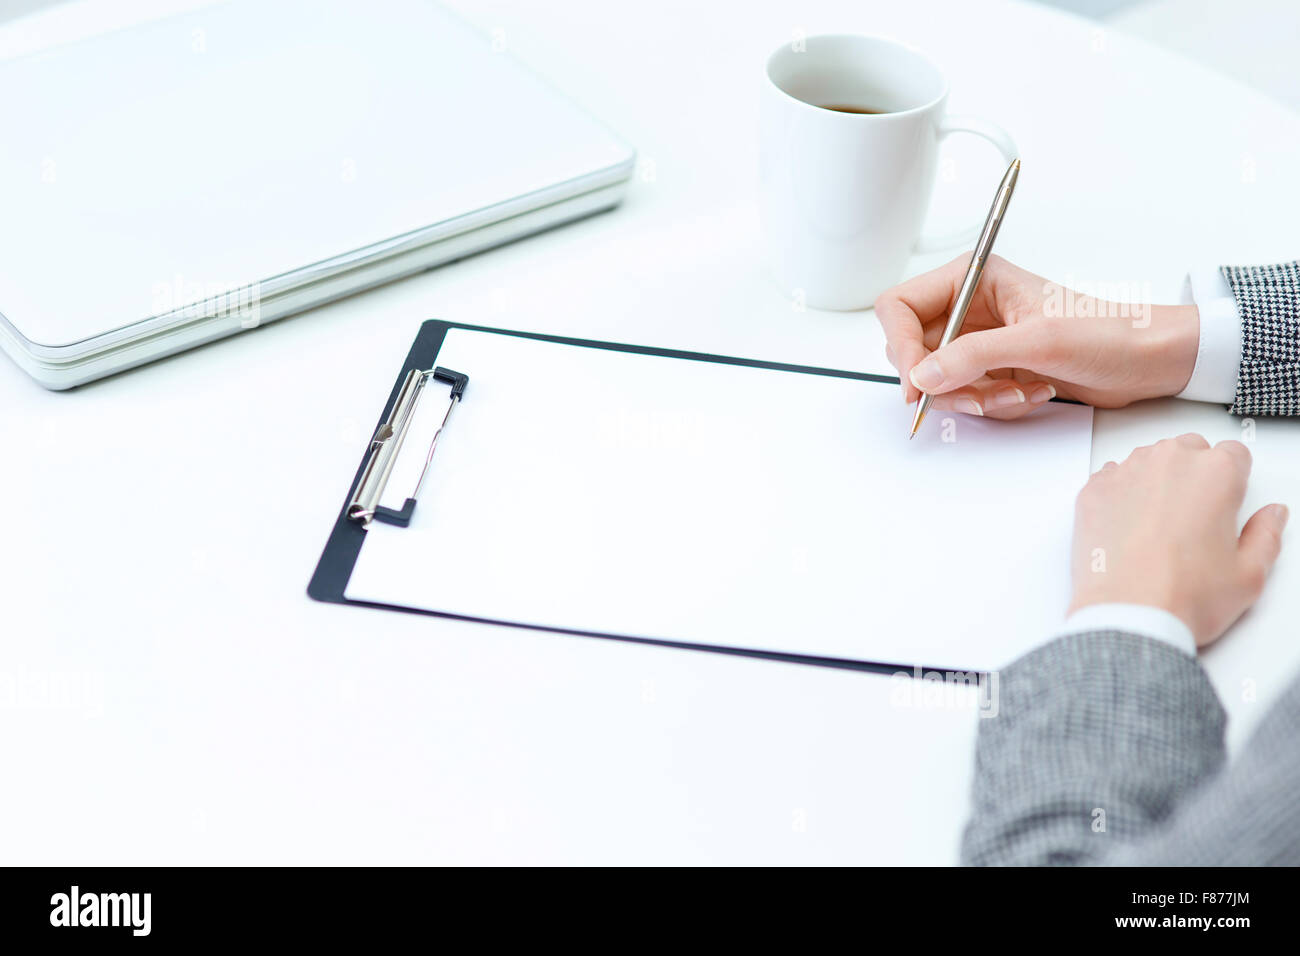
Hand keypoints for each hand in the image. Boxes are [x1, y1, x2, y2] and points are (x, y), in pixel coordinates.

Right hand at [874, 255, 1201, 417]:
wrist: (1149, 359)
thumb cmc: (1107, 333)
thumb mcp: (1037, 342)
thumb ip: (972, 357)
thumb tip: (921, 377)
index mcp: (972, 279)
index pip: (900, 307)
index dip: (902, 346)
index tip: (918, 383)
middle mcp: (968, 307)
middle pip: (914, 350)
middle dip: (945, 381)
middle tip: (978, 394)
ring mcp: (980, 340)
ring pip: (939, 380)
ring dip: (974, 398)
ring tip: (1019, 393)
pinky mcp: (993, 368)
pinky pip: (966, 395)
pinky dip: (993, 404)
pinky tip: (1031, 393)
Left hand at [1071, 434, 1287, 647]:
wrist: (1126, 614)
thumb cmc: (1182, 595)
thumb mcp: (1249, 574)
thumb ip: (1266, 534)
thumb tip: (1271, 516)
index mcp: (1215, 473)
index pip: (1233, 454)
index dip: (1233, 480)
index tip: (1226, 502)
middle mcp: (1169, 463)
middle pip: (1189, 450)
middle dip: (1194, 475)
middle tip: (1192, 516)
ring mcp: (1126, 472)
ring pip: (1148, 460)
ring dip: (1155, 480)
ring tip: (1157, 525)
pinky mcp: (1092, 490)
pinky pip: (1111, 477)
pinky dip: (1120, 494)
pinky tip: (1127, 526)